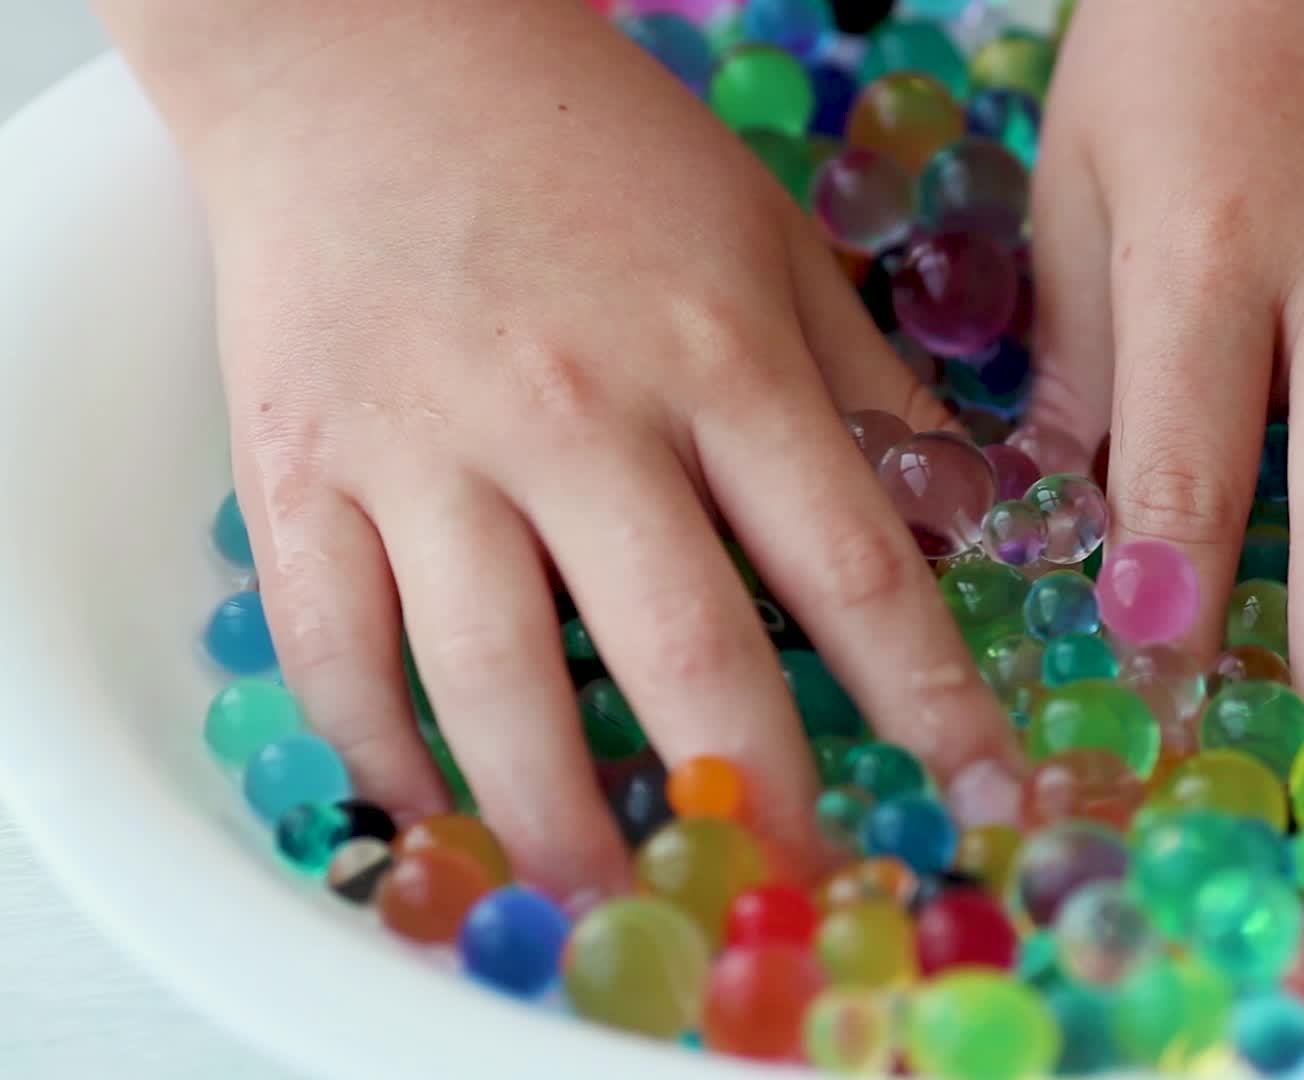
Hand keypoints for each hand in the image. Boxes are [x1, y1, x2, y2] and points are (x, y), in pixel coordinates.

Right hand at [171, 3, 1011, 894]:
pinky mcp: (304, 469)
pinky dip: (379, 748)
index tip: (982, 793)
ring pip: (496, 679)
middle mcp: (580, 414)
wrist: (367, 53)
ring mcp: (429, 448)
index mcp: (718, 356)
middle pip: (688, 651)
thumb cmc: (589, 147)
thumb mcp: (765, 238)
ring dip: (562, 817)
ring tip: (614, 900)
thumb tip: (961, 519)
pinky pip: (334, 644)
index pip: (853, 566)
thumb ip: (861, 386)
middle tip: (795, 888)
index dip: (929, 700)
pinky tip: (434, 808)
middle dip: (756, 794)